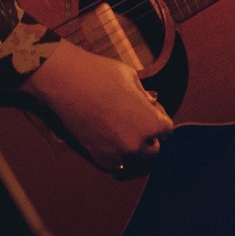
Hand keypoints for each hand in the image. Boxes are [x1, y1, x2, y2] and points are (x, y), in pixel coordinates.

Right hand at [21, 39, 173, 170]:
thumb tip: (150, 103)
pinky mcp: (99, 157)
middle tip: (135, 119)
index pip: (167, 130)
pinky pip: (115, 161)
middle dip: (148, 135)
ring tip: (119, 124)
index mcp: (151, 123)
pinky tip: (107, 133)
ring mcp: (117, 153)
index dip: (159, 117)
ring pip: (134, 157)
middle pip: (153, 149)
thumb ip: (144, 96)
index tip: (149, 108)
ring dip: (132, 145)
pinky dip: (115, 151)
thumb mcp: (131, 77)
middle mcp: (137, 144)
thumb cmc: (101, 74)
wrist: (67, 81)